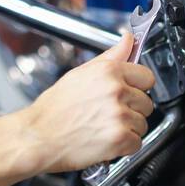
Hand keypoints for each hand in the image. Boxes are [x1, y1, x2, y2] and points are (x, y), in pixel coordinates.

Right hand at [18, 32, 156, 173]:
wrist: (37, 137)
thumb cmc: (53, 108)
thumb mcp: (80, 73)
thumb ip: (111, 56)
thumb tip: (128, 38)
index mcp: (108, 71)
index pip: (147, 76)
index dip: (138, 87)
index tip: (130, 93)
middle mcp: (116, 90)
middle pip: (146, 102)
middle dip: (132, 110)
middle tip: (109, 114)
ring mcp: (119, 115)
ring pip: (142, 123)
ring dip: (128, 129)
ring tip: (104, 128)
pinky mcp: (119, 138)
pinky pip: (137, 143)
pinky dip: (124, 146)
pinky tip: (106, 141)